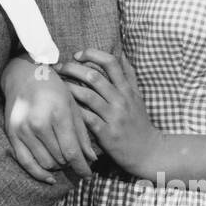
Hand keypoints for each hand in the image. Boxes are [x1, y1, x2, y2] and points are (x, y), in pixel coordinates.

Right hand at [2, 57, 97, 182]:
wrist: (23, 75)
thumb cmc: (53, 88)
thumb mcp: (72, 105)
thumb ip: (82, 133)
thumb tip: (92, 159)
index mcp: (58, 114)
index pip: (71, 151)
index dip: (82, 167)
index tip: (89, 174)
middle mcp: (39, 123)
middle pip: (60, 159)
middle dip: (71, 162)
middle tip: (75, 159)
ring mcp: (23, 130)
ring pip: (46, 162)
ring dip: (57, 166)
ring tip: (63, 159)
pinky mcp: (12, 134)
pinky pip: (26, 162)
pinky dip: (39, 173)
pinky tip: (49, 177)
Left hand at [55, 48, 162, 177]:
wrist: (148, 151)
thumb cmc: (139, 122)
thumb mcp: (138, 97)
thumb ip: (129, 76)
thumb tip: (122, 54)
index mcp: (127, 89)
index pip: (110, 62)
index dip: (92, 54)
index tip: (77, 55)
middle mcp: (121, 100)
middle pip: (93, 76)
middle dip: (72, 68)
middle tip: (59, 68)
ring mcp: (114, 116)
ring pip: (87, 95)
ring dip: (68, 88)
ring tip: (57, 85)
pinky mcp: (106, 133)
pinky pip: (85, 117)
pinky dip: (73, 110)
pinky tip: (62, 106)